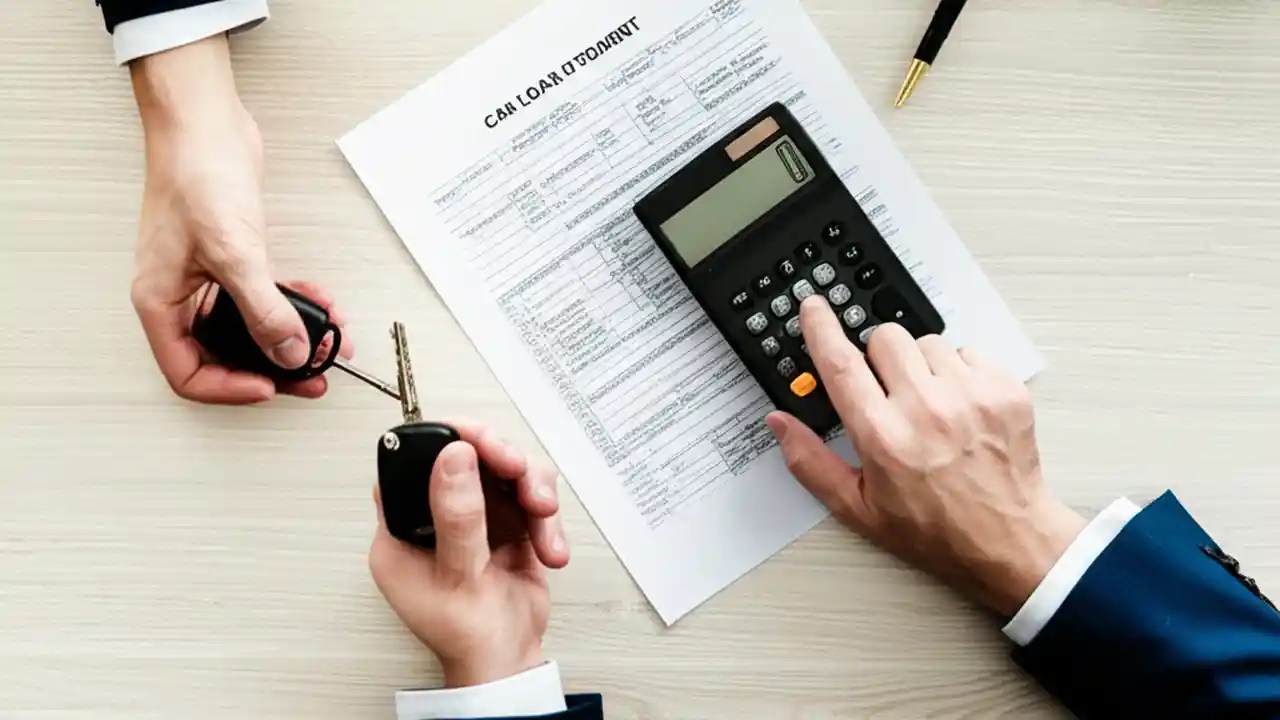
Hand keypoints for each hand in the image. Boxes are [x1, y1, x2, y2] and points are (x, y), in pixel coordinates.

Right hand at [127, 35, 347, 402]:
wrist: (205, 125)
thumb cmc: (196, 175)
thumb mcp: (234, 252)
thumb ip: (264, 310)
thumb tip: (289, 353)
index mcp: (161, 303)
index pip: (189, 373)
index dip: (231, 388)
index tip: (272, 387)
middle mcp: (179, 296)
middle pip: (224, 356)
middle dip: (274, 366)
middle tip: (314, 375)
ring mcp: (206, 279)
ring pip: (250, 328)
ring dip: (292, 335)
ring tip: (330, 339)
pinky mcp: (233, 260)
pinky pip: (263, 298)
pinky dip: (293, 303)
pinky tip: (321, 302)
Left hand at [369, 422, 570, 687]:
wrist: (508, 663)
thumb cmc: (469, 635)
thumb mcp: (459, 574)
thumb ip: (456, 514)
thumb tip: (453, 456)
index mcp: (402, 527)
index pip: (412, 462)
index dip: (444, 440)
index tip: (474, 441)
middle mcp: (436, 517)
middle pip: (467, 455)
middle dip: (500, 456)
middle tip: (516, 468)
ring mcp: (475, 519)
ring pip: (505, 471)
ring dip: (532, 487)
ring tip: (542, 515)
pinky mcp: (509, 525)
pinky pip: (531, 497)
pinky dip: (548, 518)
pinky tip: (549, 549)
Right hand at [768, 297, 1086, 616]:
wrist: (1007, 540)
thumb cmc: (935, 529)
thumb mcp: (858, 508)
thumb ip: (810, 461)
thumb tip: (780, 422)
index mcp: (882, 437)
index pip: (840, 364)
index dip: (821, 328)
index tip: (814, 308)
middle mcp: (925, 410)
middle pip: (884, 339)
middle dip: (877, 356)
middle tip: (888, 390)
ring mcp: (969, 396)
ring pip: (926, 342)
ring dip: (920, 365)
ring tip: (929, 404)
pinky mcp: (1003, 390)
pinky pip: (968, 351)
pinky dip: (959, 371)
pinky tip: (960, 405)